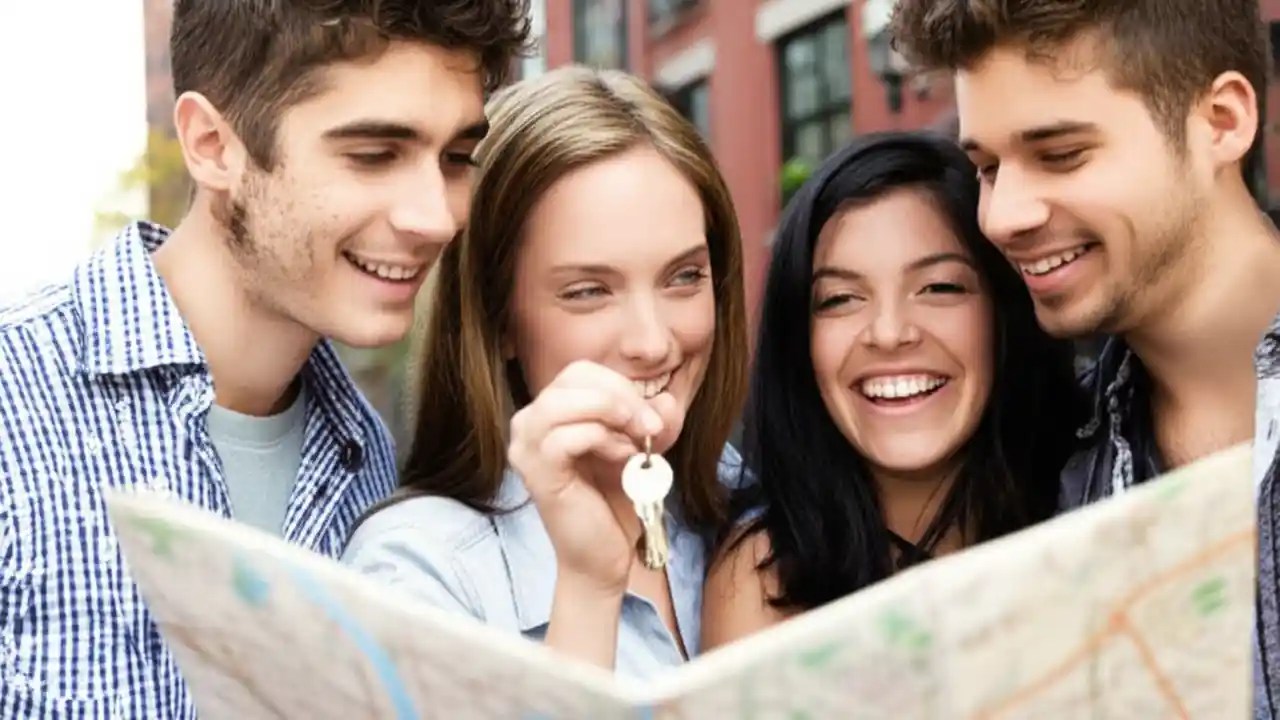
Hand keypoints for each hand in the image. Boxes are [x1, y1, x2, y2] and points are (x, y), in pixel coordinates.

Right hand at [507, 360, 679, 591]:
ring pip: (562, 402)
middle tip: (650, 427)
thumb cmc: (613, 501)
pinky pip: (566, 437)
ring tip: (636, 439)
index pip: (580, 372)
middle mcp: (528, 425)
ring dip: (611, 413)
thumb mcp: (637, 448)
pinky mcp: (536, 473)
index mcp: (548, 413)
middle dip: (621, 397)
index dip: (620, 385)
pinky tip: (622, 459)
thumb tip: (667, 400)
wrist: (602, 556)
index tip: (652, 417)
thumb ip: (650, 421)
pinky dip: (603, 440)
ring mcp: (526, 449)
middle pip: (573, 379)